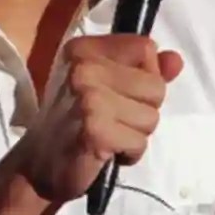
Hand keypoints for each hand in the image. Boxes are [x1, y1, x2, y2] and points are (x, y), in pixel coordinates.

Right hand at [14, 34, 182, 201]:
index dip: (146, 76)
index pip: (145, 48)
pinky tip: (107, 152)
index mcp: (84, 49)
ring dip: (136, 134)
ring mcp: (88, 98)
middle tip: (113, 120)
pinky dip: (129, 153)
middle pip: (155, 86)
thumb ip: (144, 70)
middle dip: (144, 110)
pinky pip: (140, 142)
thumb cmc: (74, 122)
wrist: (38, 166)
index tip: (122, 92)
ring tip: (109, 136)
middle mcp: (83, 68)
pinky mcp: (95, 130)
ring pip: (151, 116)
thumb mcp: (106, 86)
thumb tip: (176, 60)